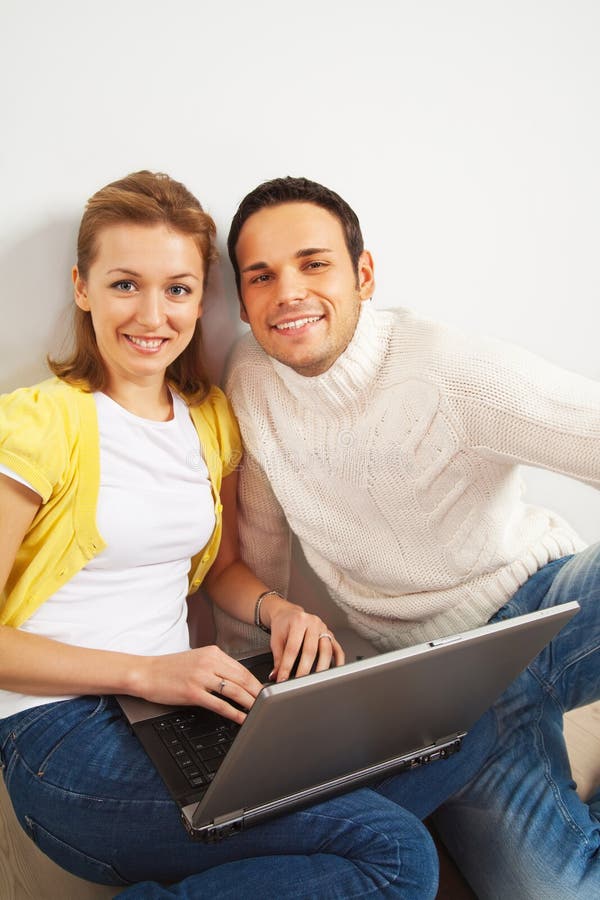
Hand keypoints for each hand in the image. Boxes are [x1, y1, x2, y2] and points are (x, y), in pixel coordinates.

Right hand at [134, 645, 262, 724]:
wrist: (146, 672)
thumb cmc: (170, 668)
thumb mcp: (197, 659)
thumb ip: (216, 666)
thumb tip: (237, 680)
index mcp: (212, 652)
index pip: (241, 668)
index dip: (255, 681)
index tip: (265, 691)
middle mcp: (209, 662)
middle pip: (242, 678)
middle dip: (257, 692)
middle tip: (269, 702)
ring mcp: (201, 677)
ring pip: (234, 690)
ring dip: (250, 702)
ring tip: (260, 710)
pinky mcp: (193, 692)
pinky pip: (219, 704)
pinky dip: (234, 712)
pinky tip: (241, 718)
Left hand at [262, 597, 344, 681]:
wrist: (290, 614)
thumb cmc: (283, 625)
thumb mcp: (276, 639)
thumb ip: (277, 658)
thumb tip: (276, 676)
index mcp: (298, 621)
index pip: (292, 648)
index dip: (287, 666)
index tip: (283, 679)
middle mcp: (313, 623)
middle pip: (311, 650)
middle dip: (304, 670)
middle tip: (298, 684)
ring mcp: (324, 628)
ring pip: (326, 651)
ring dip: (321, 668)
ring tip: (314, 682)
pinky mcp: (331, 635)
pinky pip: (338, 650)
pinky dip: (338, 662)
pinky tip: (334, 672)